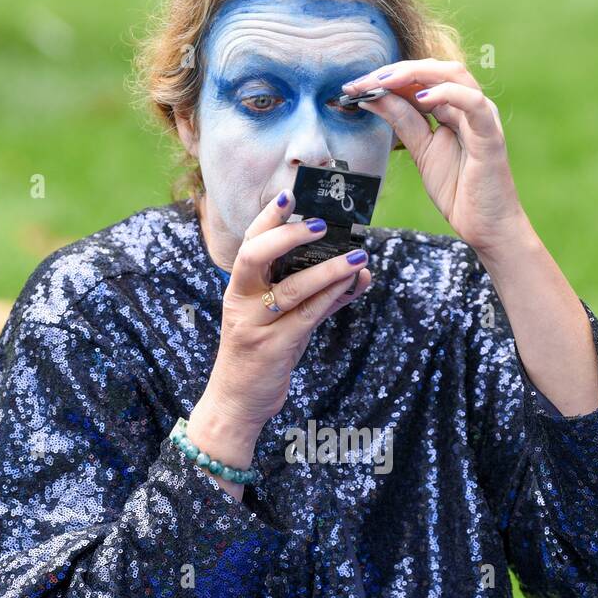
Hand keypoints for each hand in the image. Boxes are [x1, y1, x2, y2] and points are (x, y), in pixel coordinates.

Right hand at [201, 190, 372, 433]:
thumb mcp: (283, 321)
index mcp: (239, 289)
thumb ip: (317, 296)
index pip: (249, 244)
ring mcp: (255, 326)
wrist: (238, 402)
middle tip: (322, 224)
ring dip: (327, 270)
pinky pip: (306, 316)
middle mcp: (242, 302)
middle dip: (287, 235)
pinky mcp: (274, 348)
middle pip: (254, 256)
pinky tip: (352, 285)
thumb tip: (359, 271)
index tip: (288, 195)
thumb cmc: (262, 355)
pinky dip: (331, 298)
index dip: (267, 218)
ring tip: (357, 256)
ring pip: (291, 288)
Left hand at [340, 58, 528, 262]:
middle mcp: (468, 105)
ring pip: (454, 74)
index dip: (386, 78)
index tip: (353, 87)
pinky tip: (420, 99)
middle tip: (362, 82)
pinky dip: (446, 94)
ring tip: (384, 82)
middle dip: (395, 71)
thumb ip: (402, 121)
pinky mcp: (490, 134)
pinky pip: (473, 103)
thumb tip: (372, 97)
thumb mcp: (421, 150)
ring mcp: (482, 116)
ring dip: (416, 73)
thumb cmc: (459, 190)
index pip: (419, 79)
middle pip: (434, 69)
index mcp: (453, 107)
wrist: (485, 226)